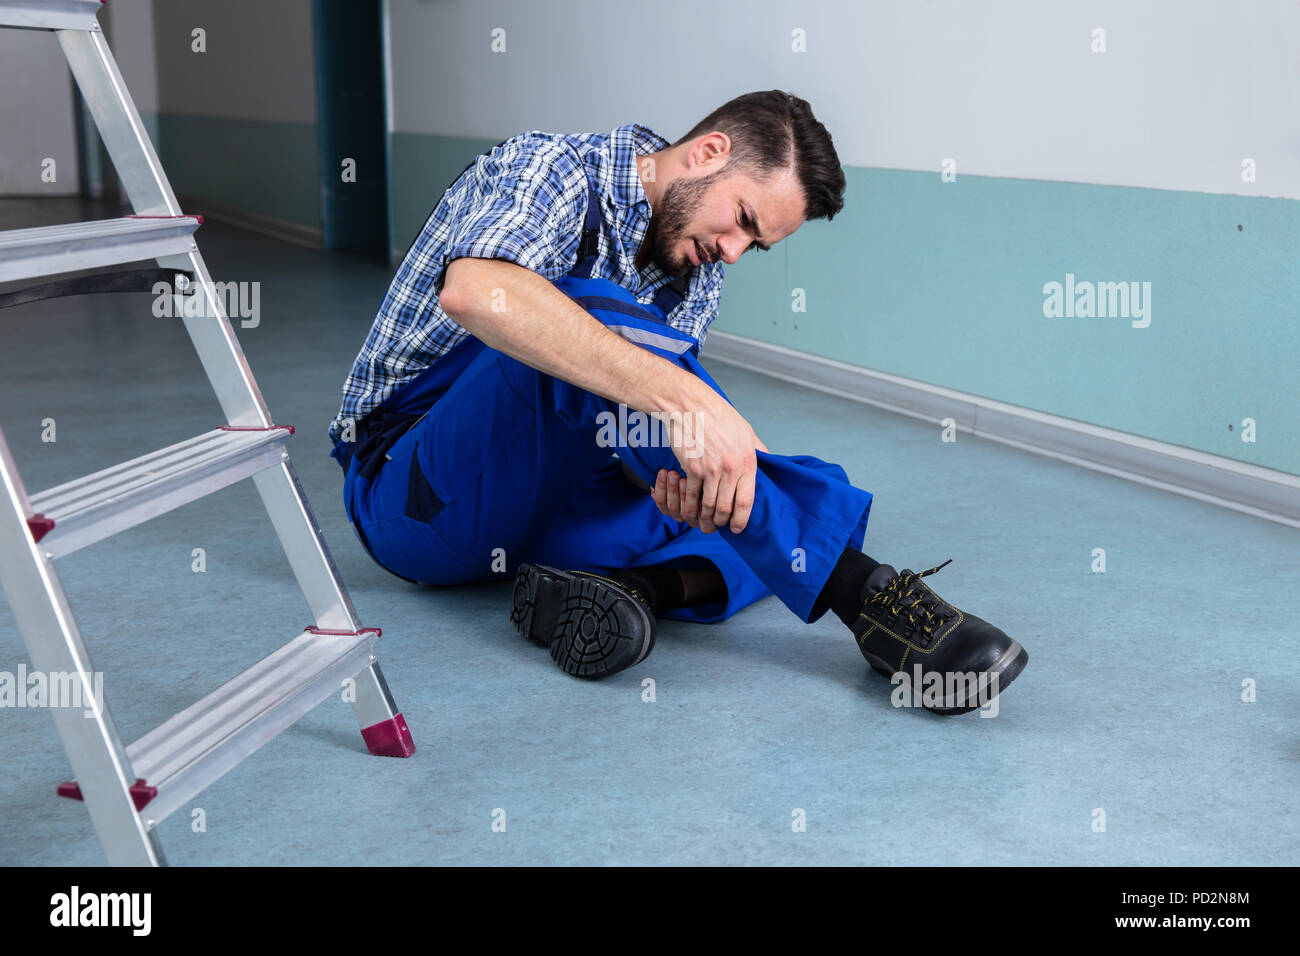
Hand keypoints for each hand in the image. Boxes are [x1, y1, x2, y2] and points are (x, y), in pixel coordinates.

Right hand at [654, 389, 768, 533]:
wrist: (691, 406)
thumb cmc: (719, 415)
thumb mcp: (746, 431)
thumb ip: (758, 450)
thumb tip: (770, 460)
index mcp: (747, 460)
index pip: (747, 500)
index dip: (742, 519)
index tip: (737, 528)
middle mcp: (730, 468)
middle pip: (726, 508)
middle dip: (722, 522)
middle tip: (719, 525)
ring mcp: (710, 469)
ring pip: (708, 505)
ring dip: (705, 518)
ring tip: (705, 521)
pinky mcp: (692, 468)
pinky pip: (691, 495)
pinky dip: (689, 506)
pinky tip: (689, 509)